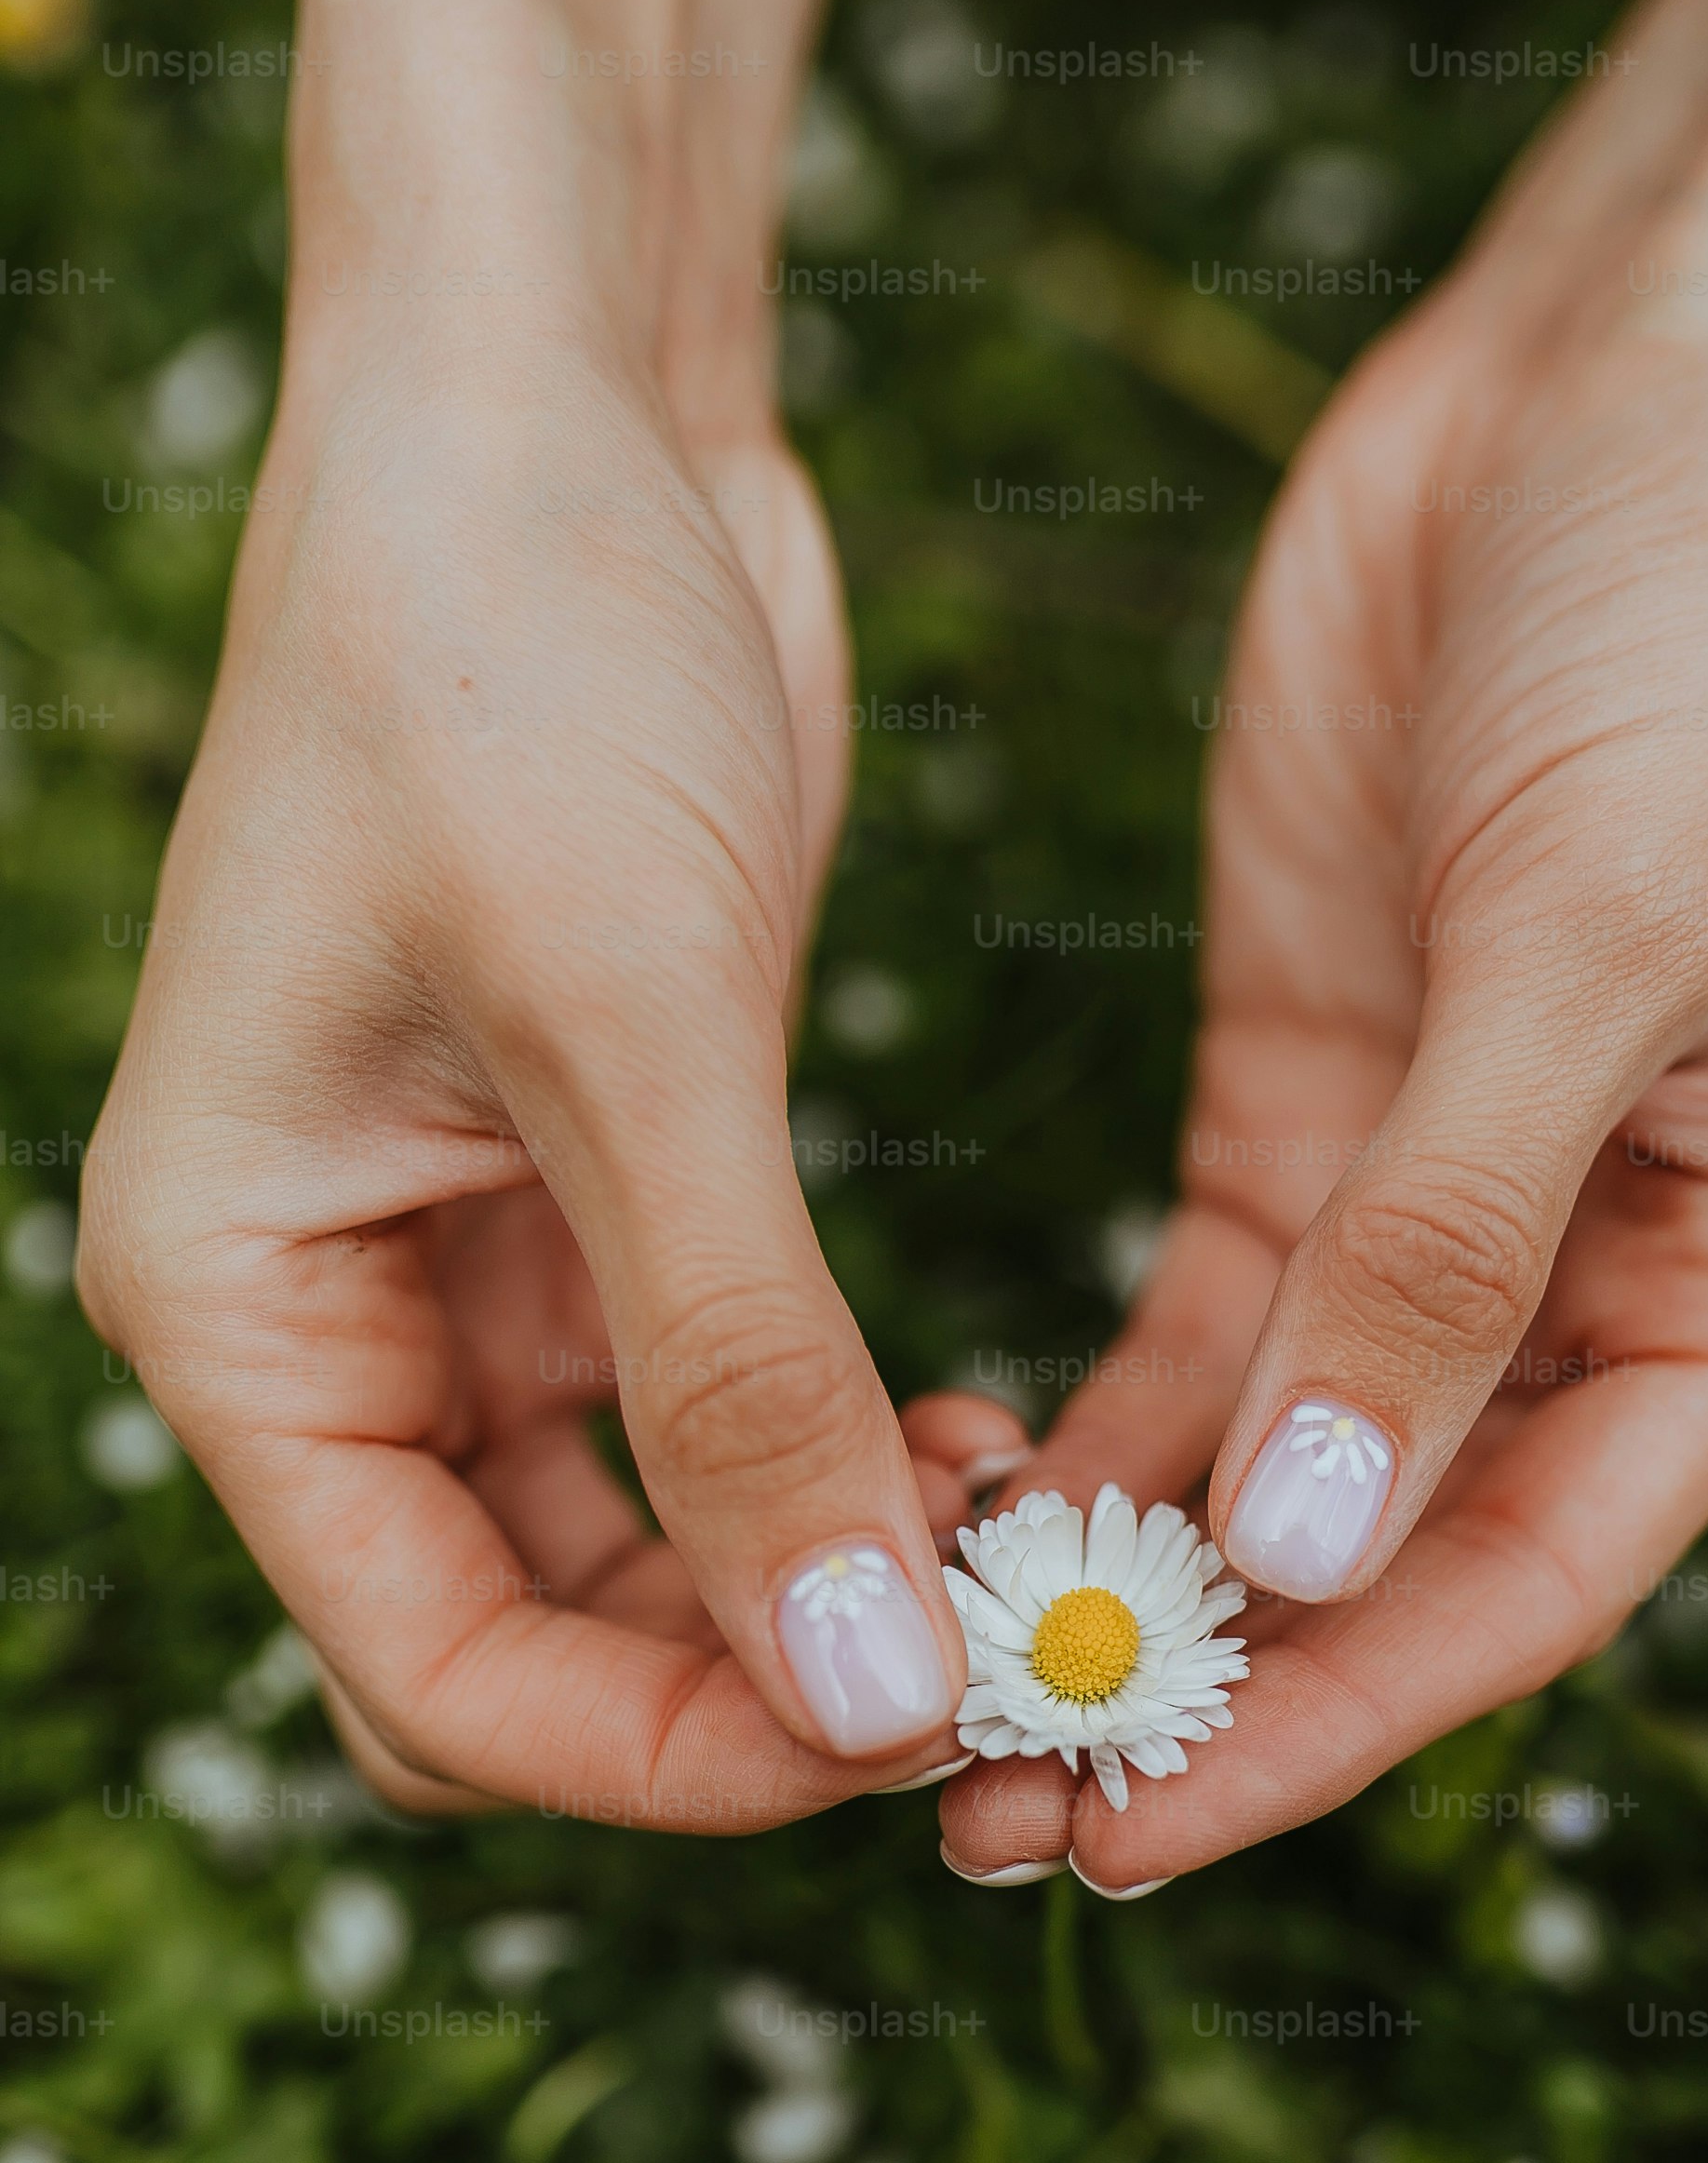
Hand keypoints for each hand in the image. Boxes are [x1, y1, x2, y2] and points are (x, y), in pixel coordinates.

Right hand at [77, 0, 970, 1826]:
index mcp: (243, 1303)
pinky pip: (710, 1436)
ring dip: (810, 1597)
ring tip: (1009, 1554)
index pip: (432, 1666)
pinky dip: (833, 1476)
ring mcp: (468, 1275)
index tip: (905, 1735)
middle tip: (986, 1673)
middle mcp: (335, 1322)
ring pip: (631, 1570)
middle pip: (526, 1651)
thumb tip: (849, 1688)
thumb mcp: (631, 1029)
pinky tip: (975, 1449)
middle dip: (741, 1696)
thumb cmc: (514, 658)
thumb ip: (736, 1376)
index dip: (662, 1753)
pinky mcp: (608, 1205)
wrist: (557, 410)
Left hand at [936, 0, 1707, 1889]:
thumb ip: (1447, 1251)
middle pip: (1386, 1549)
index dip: (1340, 1714)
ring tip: (946, 1705)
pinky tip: (971, 1511)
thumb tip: (1309, 1543)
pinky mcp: (1308, 1116)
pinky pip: (1196, 1332)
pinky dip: (1100, 1431)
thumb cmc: (1686, 645)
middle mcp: (1592, 1280)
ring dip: (1122, 1587)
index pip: (1529, 1567)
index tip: (1148, 1821)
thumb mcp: (1582, 947)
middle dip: (1203, 1689)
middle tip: (999, 1809)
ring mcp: (1439, 1208)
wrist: (1607, 400)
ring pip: (1275, 1463)